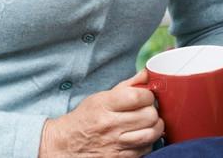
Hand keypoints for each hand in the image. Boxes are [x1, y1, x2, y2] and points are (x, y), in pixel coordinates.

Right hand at [38, 69, 161, 157]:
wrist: (66, 145)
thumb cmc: (86, 118)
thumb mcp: (100, 97)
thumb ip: (126, 86)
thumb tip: (146, 74)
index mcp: (104, 105)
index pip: (138, 96)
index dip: (148, 95)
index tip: (146, 96)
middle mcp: (110, 125)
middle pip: (148, 115)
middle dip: (153, 110)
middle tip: (148, 110)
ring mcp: (115, 144)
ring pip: (150, 134)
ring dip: (156, 127)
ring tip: (151, 123)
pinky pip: (145, 149)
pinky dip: (148, 142)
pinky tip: (141, 136)